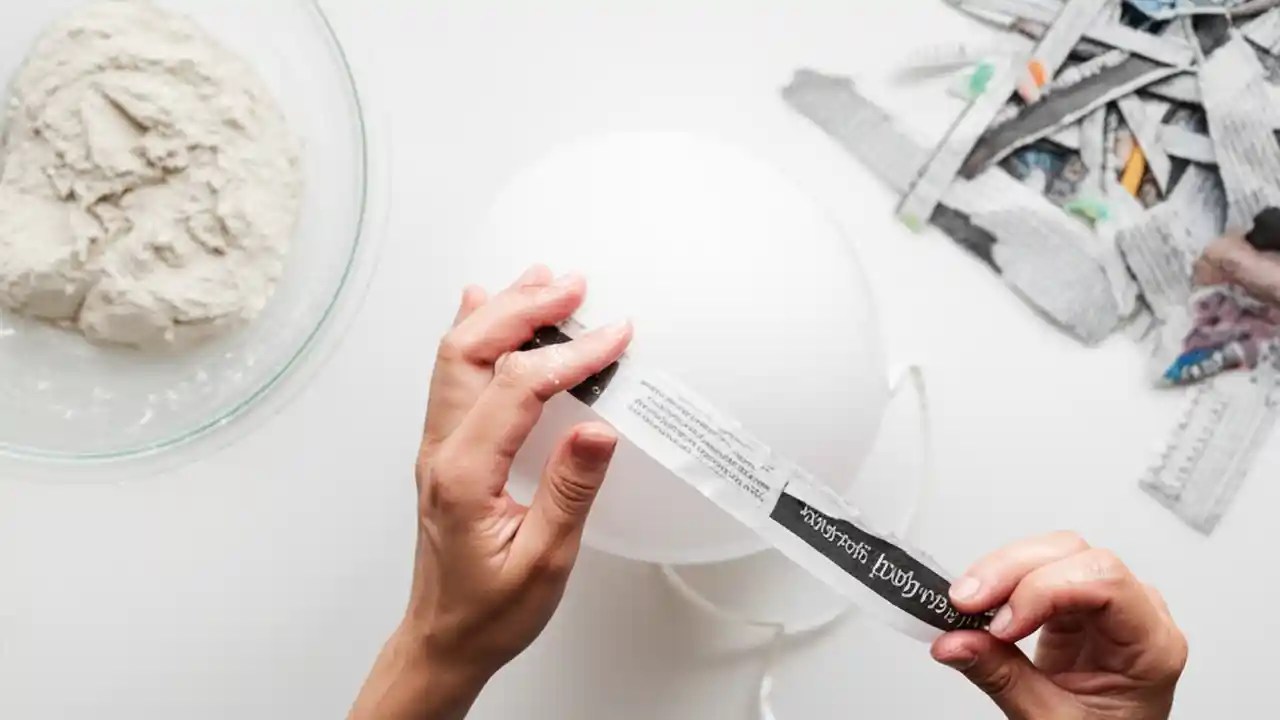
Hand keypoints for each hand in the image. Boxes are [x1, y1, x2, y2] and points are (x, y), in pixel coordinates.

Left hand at [349, 266, 632, 719]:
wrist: (444, 639)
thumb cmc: (488, 612)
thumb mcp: (544, 562)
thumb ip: (570, 492)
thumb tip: (598, 429)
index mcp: (463, 475)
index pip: (517, 390)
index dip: (569, 357)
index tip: (613, 339)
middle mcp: (442, 450)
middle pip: (472, 353)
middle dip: (525, 311)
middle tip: (572, 287)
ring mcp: (439, 446)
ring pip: (457, 357)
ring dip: (499, 313)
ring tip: (540, 282)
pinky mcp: (448, 449)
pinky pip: (452, 376)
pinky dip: (474, 333)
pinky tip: (485, 309)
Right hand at [931, 533, 1187, 719]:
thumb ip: (1002, 678)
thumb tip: (954, 642)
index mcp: (1150, 646)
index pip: (1106, 580)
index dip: (1045, 589)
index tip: (1000, 624)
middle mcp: (1134, 614)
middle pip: (1074, 555)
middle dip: (1011, 572)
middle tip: (966, 603)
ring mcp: (1102, 606)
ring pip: (1051, 553)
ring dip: (1001, 572)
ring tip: (965, 605)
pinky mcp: (1072, 606)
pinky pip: (1035, 572)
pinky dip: (1000, 585)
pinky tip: (980, 607)